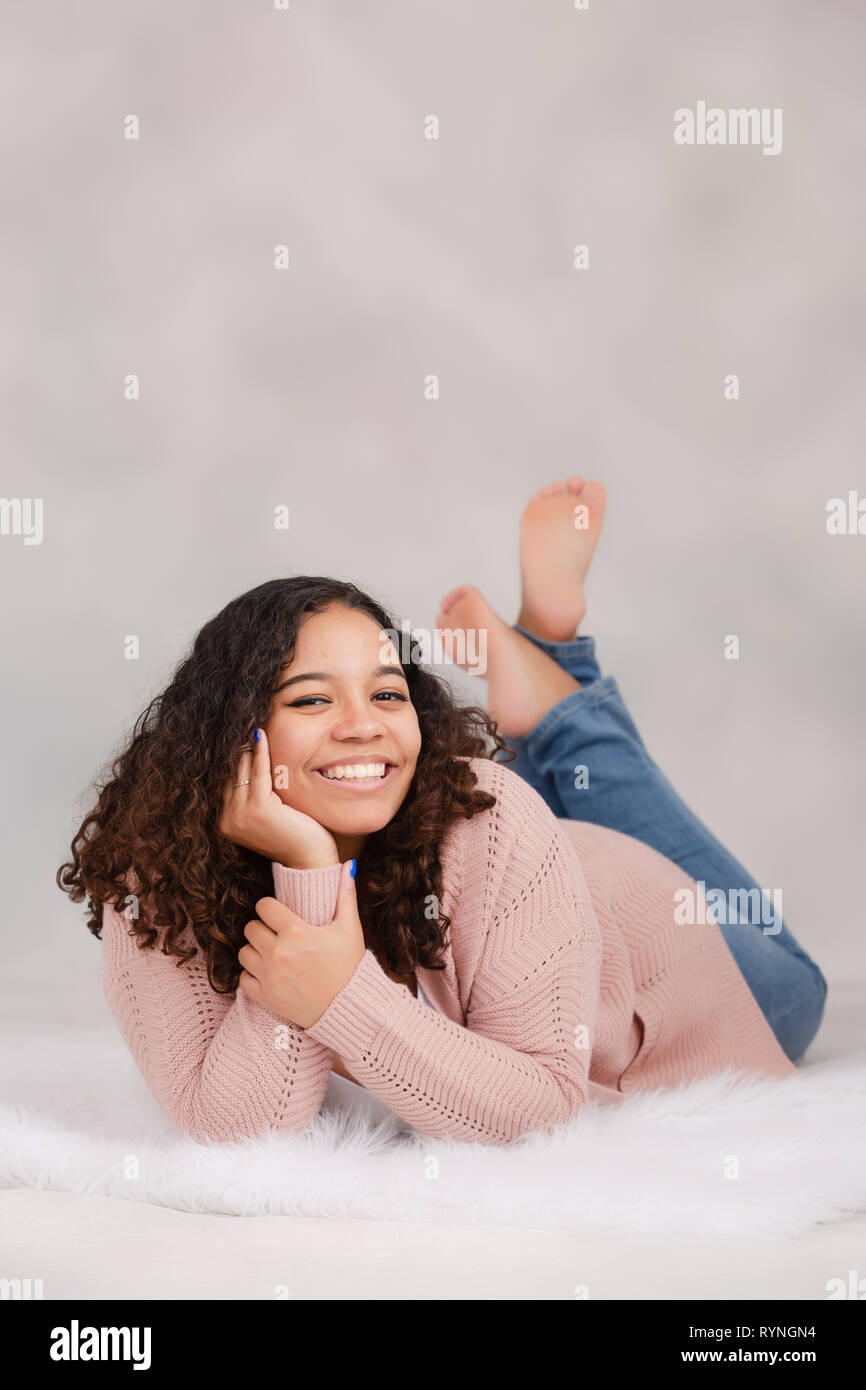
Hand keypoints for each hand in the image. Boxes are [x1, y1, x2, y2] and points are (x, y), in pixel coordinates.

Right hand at [219, 726, 338, 868]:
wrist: (310, 859)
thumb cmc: (294, 837)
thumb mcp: (268, 817)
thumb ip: (254, 799)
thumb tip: (251, 767)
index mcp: (228, 825)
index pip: (230, 786)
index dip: (239, 765)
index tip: (245, 744)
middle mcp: (229, 822)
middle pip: (235, 777)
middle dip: (243, 755)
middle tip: (251, 732)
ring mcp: (241, 816)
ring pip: (244, 772)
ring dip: (250, 751)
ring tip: (256, 732)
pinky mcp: (258, 808)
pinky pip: (258, 772)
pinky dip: (261, 753)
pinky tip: (262, 737)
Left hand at [237, 859, 365, 1027]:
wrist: (350, 1009)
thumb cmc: (350, 967)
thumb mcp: (350, 929)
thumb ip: (345, 895)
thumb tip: (349, 864)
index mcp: (296, 932)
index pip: (264, 907)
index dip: (271, 908)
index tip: (278, 915)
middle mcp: (279, 952)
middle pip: (250, 928)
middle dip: (262, 929)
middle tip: (276, 935)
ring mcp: (270, 976)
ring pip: (243, 952)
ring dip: (255, 951)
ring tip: (272, 954)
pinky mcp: (266, 997)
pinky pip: (243, 979)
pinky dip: (253, 976)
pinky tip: (269, 974)